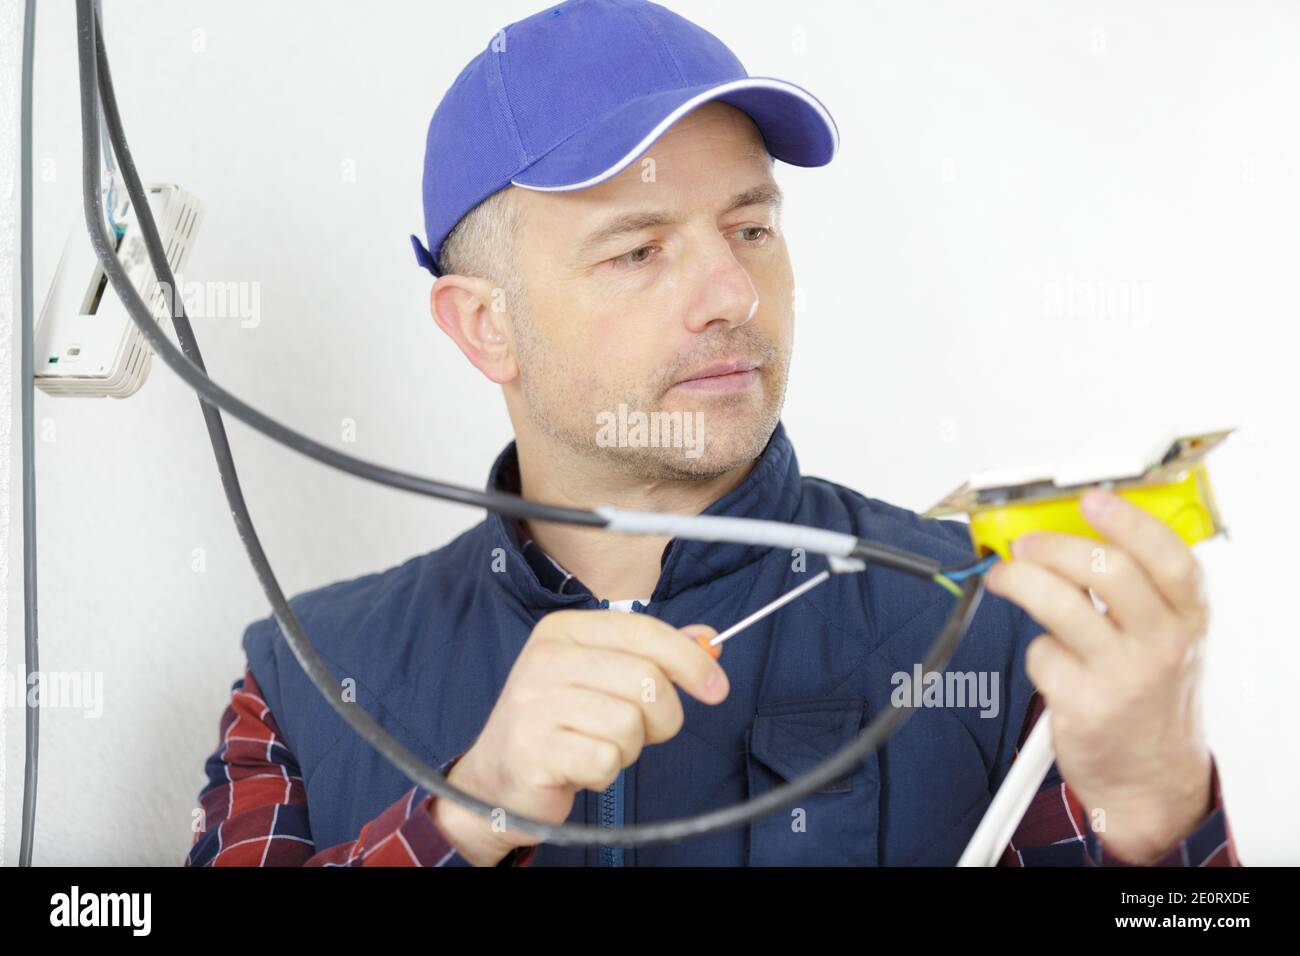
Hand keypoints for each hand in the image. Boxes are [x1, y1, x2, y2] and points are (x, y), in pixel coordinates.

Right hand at [432, 609, 727, 864]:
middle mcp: (545, 658)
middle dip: (659, 718)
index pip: (645, 632)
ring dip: (626, 748)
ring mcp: (534, 702)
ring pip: (630, 724)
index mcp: (564, 630)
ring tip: (596, 747)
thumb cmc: (560, 724)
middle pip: (646, 681)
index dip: (690, 660)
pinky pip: (605, 760)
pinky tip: (579, 768)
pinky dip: (604, 772)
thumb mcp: (603, 677)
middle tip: (635, 732)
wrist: (498, 778)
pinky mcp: (533, 748)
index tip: (717, 687)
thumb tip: (706, 640)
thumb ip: (652, 655)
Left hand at [983, 488, 1213, 863]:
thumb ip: (1137, 590)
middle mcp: (1162, 645)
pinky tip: (1051, 664)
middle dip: (1053, 546)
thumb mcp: (1166, 639)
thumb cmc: (1151, 696)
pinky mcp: (1084, 704)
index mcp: (1187, 618)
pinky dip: (1036, 652)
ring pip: (1059, 606)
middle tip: (1026, 543)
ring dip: (1021, 582)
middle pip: (1106, 572)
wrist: (1150, 780)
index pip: (1168, 557)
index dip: (1128, 522)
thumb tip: (1069, 532)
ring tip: (1006, 578)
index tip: (1091, 500)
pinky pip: (1041, 654)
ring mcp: (1123, 676)